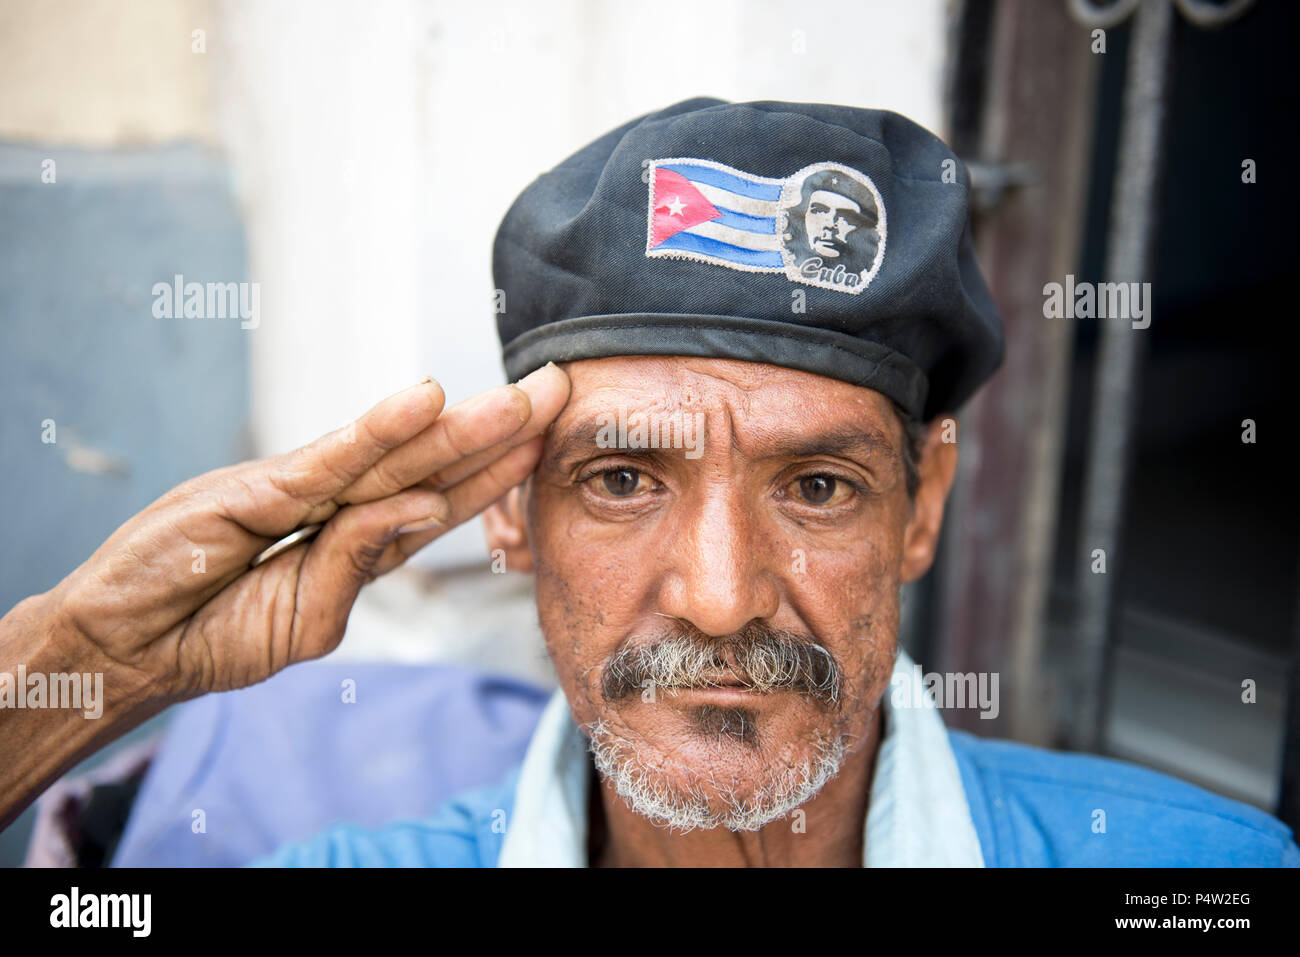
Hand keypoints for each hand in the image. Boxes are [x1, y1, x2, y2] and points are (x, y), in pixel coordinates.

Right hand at [35, 363, 569, 701]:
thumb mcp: (306, 619)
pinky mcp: (252, 491)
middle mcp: (333, 504)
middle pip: (429, 462)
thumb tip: (420, 513)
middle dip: (499, 429)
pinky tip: (426, 402)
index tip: (550, 440)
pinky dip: (375, 433)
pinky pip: (328, 465)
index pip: (439, 499)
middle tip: (560, 388)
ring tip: (523, 395)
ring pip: (393, 453)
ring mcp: (296, 492)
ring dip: (460, 424)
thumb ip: (359, 568)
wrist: (126, 642)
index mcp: (351, 540)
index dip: (496, 471)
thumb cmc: (212, 630)